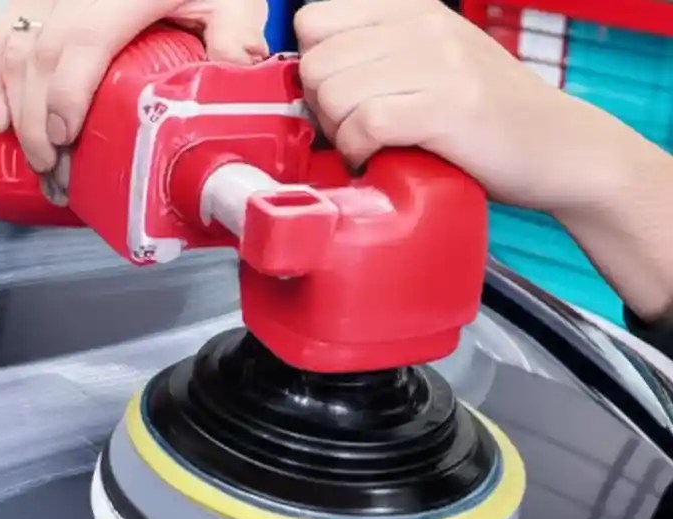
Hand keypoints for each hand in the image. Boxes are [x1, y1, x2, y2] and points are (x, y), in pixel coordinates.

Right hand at [0, 0, 269, 201]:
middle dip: (37, 123)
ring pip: (13, 47)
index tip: (65, 142)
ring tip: (36, 160)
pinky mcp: (39, 0)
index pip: (81, 40)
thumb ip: (235, 37)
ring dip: (14, 109)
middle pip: (39, 55)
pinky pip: (0, 33)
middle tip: (55, 172)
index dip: (64, 95)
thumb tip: (230, 89)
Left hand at [295, 0, 623, 212]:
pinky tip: (378, 158)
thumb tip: (302, 79)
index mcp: (412, 8)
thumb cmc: (484, 117)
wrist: (563, 148)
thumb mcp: (430, 63)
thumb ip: (374, 56)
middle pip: (315, 62)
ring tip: (369, 146)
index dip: (314, 67)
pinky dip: (359, 151)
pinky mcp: (450, 106)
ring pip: (333, 93)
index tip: (338, 99)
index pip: (314, 21)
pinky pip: (366, 123)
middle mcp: (425, 24)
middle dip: (320, 108)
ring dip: (340, 133)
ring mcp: (440, 62)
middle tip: (352, 131)